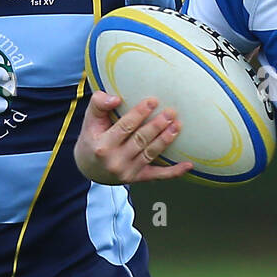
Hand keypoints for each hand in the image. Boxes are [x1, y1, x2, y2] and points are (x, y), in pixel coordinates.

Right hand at [74, 91, 192, 184]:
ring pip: (151, 154)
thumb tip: (116, 98)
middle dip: (157, 125)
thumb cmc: (92, 139)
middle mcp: (115, 161)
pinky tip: (188, 165)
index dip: (140, 113)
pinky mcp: (137, 178)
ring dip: (165, 140)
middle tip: (171, 112)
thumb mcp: (89, 120)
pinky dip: (174, 172)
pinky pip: (158, 175)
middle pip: (141, 140)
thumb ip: (99, 105)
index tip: (153, 101)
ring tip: (177, 126)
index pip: (125, 127)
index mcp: (103, 145)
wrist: (89, 168)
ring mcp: (127, 172)